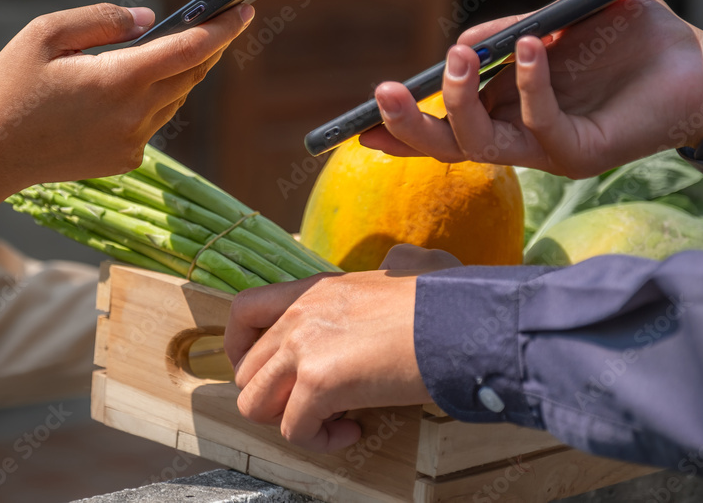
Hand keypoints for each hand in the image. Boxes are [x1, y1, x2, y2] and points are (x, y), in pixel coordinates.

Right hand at [0, 2, 252, 187]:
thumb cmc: (9, 88)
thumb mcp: (46, 34)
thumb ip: (102, 20)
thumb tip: (150, 21)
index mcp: (119, 80)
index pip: (191, 49)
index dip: (223, 28)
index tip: (245, 10)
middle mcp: (135, 115)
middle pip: (190, 73)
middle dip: (209, 46)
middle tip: (219, 21)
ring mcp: (133, 143)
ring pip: (175, 98)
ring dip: (182, 71)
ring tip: (181, 45)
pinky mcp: (125, 160)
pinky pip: (155, 121)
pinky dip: (157, 98)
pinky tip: (140, 83)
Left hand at [224, 245, 460, 452]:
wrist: (462, 320)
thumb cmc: (446, 299)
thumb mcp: (410, 267)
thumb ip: (395, 264)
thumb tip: (402, 262)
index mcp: (313, 289)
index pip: (243, 310)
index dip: (240, 347)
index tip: (263, 370)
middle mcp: (298, 315)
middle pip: (245, 370)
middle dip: (274, 397)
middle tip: (312, 406)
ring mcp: (304, 348)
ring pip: (255, 404)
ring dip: (288, 422)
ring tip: (330, 421)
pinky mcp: (321, 383)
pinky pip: (294, 429)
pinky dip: (319, 440)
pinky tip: (353, 430)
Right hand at [361, 0, 702, 177]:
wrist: (697, 63)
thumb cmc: (625, 40)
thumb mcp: (555, 22)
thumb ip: (509, 33)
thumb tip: (463, 45)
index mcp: (503, 112)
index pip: (444, 130)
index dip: (402, 131)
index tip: (359, 125)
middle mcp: (518, 138)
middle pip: (448, 148)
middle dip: (409, 126)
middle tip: (381, 95)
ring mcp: (547, 150)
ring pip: (482, 146)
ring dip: (460, 104)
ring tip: (458, 58)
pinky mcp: (580, 153)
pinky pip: (541, 125)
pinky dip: (530, 84)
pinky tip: (530, 46)